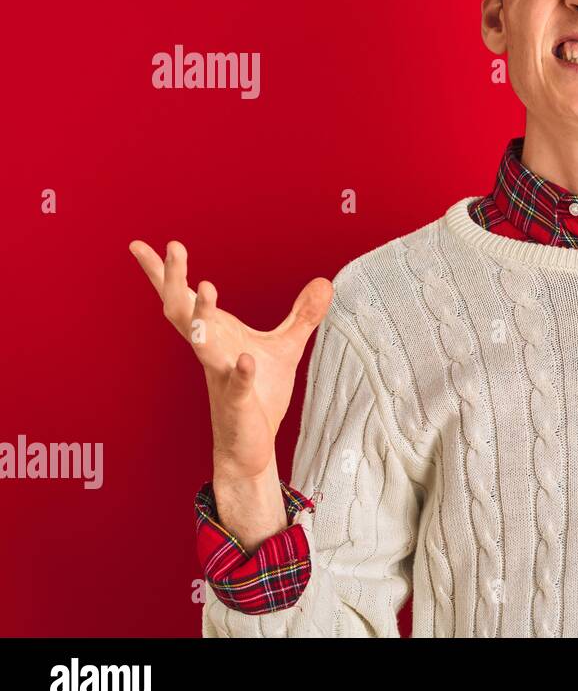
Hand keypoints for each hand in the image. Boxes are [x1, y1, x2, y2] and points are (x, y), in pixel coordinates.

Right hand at [128, 239, 332, 481]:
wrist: (251, 446)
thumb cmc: (259, 395)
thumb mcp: (285, 348)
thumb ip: (302, 315)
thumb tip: (324, 281)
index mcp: (215, 336)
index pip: (182, 300)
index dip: (161, 273)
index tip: (140, 244)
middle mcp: (211, 352)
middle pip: (181, 312)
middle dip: (174, 280)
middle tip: (172, 248)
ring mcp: (222, 377)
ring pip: (203, 345)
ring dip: (203, 316)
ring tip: (206, 286)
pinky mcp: (239, 403)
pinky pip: (239, 385)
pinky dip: (242, 372)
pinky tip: (247, 360)